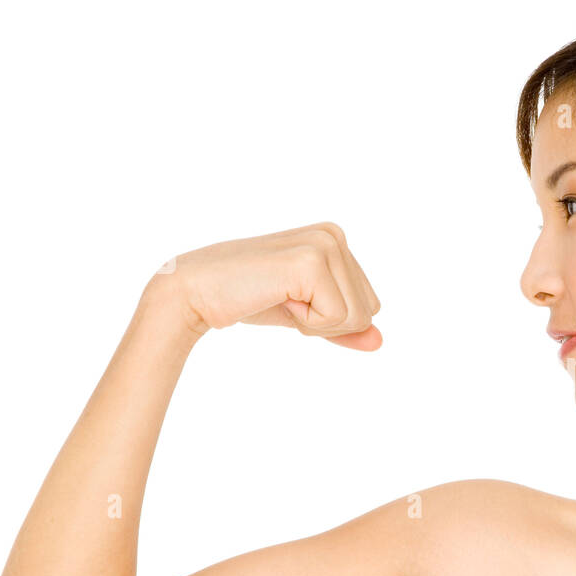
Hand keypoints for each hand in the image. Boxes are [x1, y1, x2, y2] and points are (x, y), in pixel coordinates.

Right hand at [159, 222, 381, 349]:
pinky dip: (306, 323)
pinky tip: (276, 297)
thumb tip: (379, 341)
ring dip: (314, 324)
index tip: (291, 299)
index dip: (330, 320)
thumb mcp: (305, 314)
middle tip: (283, 300)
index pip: (370, 306)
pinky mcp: (311, 262)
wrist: (195, 293)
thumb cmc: (246, 299)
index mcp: (336, 238)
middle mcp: (334, 234)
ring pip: (357, 318)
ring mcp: (324, 244)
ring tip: (278, 297)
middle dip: (327, 323)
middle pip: (369, 312)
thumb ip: (343, 326)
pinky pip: (336, 318)